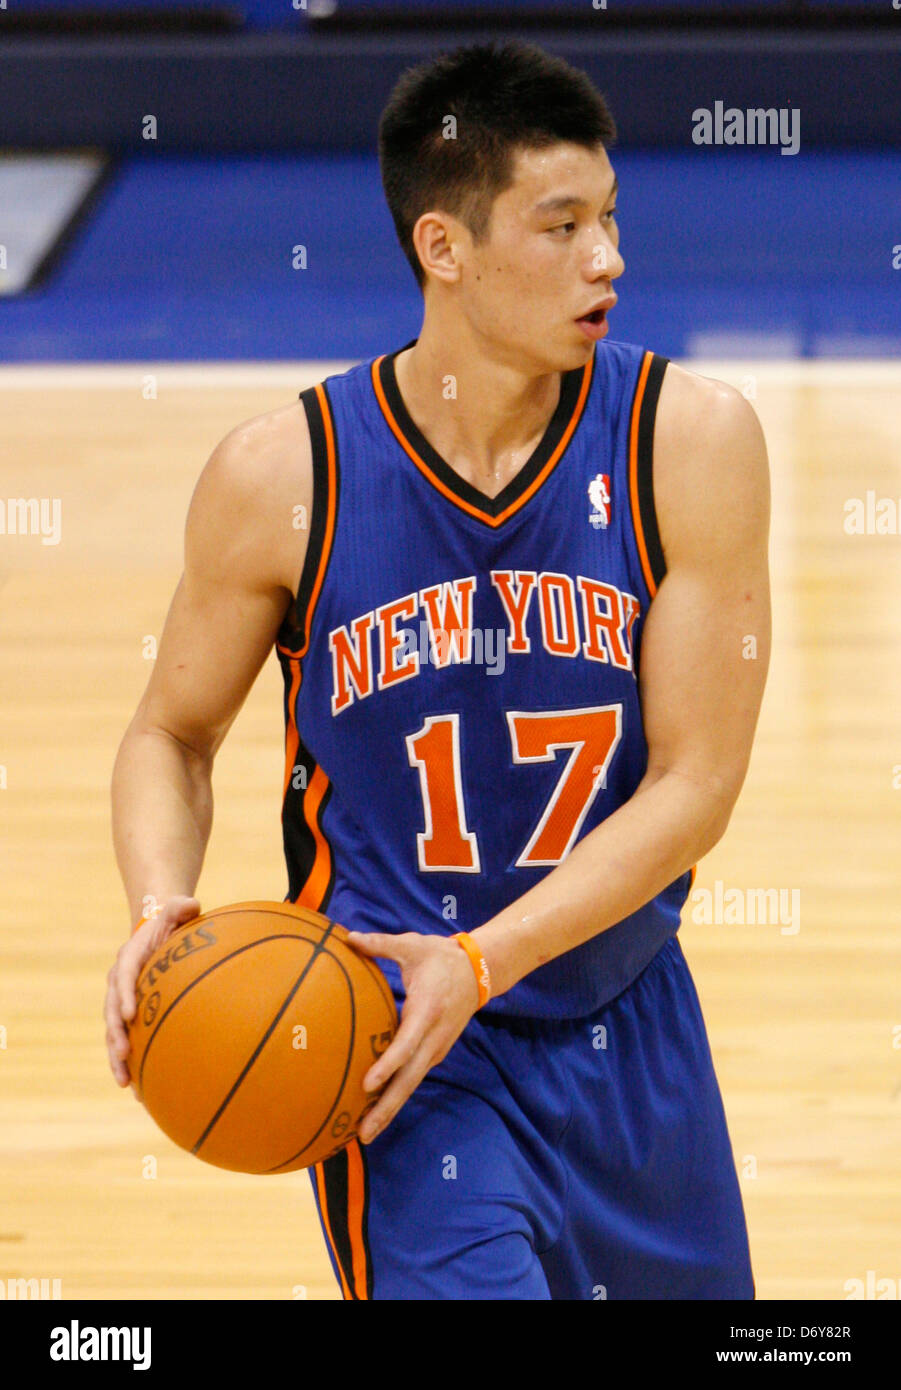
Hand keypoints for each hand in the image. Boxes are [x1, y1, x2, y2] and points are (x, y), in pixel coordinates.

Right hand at [104, 896, 200, 1086]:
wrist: (158, 933)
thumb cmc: (172, 924)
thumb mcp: (178, 910)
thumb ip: (183, 906)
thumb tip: (193, 905)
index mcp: (129, 958)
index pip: (123, 976)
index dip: (123, 996)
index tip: (129, 1015)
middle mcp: (120, 983)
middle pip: (111, 1011)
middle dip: (115, 1034)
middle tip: (123, 1053)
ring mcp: (122, 1003)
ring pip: (114, 1033)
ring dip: (117, 1058)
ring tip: (126, 1083)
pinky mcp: (130, 1019)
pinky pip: (127, 1043)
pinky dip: (131, 1065)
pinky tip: (141, 1091)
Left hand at [346, 931, 480, 1144]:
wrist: (480, 970)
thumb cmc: (441, 956)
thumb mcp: (413, 945)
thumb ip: (381, 944)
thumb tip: (348, 937)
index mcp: (426, 1011)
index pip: (406, 1044)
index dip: (387, 1065)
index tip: (367, 1084)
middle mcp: (433, 1037)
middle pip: (409, 1079)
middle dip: (386, 1107)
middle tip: (363, 1133)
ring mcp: (436, 1048)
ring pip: (412, 1083)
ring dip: (390, 1108)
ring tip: (365, 1132)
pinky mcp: (435, 1052)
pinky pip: (414, 1078)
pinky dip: (397, 1095)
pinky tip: (378, 1109)